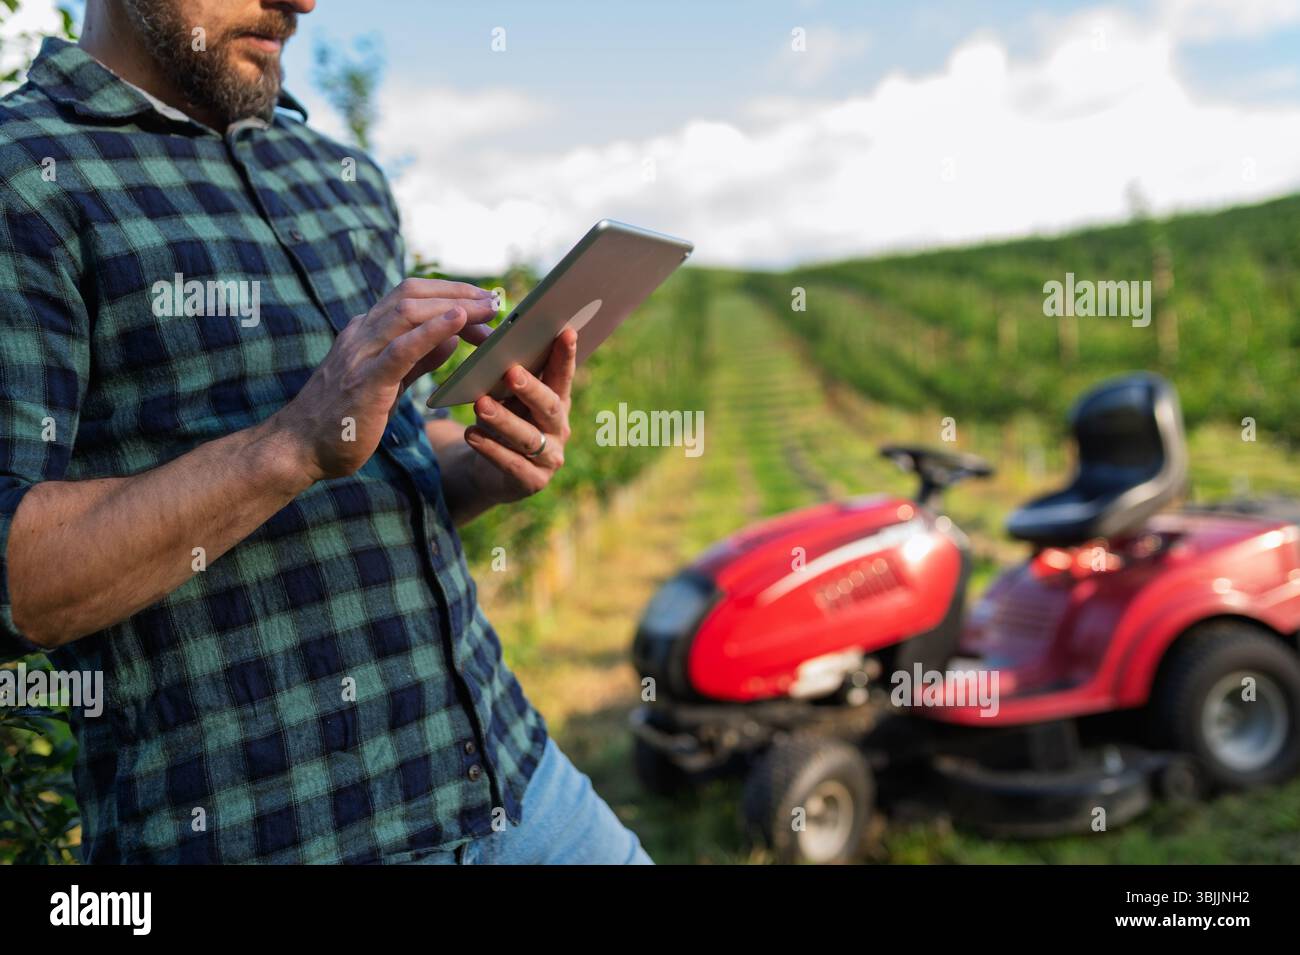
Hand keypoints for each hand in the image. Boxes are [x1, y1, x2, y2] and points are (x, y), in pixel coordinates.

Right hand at [273, 278, 498, 481]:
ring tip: (487, 308)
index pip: (410, 297)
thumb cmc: (343, 419)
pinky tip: (458, 323)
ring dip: (453, 306)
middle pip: (412, 294)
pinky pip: (401, 349)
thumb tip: (450, 337)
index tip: (482, 302)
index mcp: (365, 332)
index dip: (449, 293)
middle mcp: (361, 335)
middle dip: (457, 293)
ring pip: (407, 312)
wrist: (299, 449)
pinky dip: (431, 331)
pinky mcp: (366, 382)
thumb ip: (417, 359)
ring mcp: (360, 356)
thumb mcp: (388, 382)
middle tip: (494, 302)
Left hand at [462, 328, 576, 502]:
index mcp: (558, 402)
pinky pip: (511, 464)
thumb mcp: (507, 400)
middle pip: (549, 407)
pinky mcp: (532, 482)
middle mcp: (559, 430)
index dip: (566, 356)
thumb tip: (498, 348)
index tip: (566, 331)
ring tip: (480, 405)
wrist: (490, 472)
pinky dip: (490, 449)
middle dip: (531, 389)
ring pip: (527, 437)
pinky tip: (471, 434)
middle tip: (512, 371)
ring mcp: (549, 458)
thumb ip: (510, 380)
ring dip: (504, 420)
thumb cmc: (502, 423)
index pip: (563, 376)